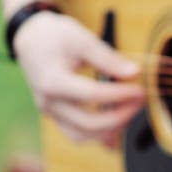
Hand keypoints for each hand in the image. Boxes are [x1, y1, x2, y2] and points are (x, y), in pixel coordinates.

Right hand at [13, 11, 144, 145]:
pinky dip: (100, 134)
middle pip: (88, 123)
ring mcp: (51, 112)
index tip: (140, 89)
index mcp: (52, 81)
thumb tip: (134, 73)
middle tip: (140, 100)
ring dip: (112, 129)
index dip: (120, 94)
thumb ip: (108, 58)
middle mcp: (49, 102)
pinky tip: (120, 125)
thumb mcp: (81, 38)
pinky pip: (78, 134)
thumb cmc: (55, 36)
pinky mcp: (56, 116)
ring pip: (83, 136)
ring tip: (132, 109)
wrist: (31, 40)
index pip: (92, 95)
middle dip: (121, 116)